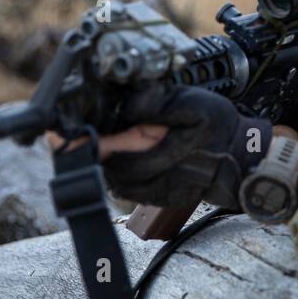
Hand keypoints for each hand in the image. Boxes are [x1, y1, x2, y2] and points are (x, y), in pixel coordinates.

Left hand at [47, 82, 269, 209]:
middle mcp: (153, 178)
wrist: (242, 160)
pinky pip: (126, 185)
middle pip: (104, 169)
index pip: (107, 154)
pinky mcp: (158, 196)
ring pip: (112, 179)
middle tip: (63, 133)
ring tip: (89, 141)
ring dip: (100, 161)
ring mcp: (156, 190)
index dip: (79, 145)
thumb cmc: (219, 129)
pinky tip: (116, 152)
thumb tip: (128, 103)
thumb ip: (158, 103)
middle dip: (85, 151)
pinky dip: (116, 168)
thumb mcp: (193, 104)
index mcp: (159, 154)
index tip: (55, 135)